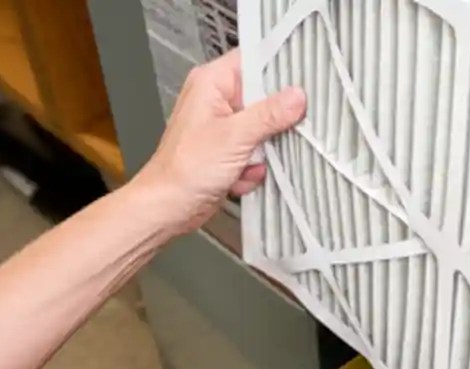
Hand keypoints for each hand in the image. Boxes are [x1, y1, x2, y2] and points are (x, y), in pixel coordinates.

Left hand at [132, 49, 306, 236]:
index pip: (255, 60)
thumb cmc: (184, 170)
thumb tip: (297, 97)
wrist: (169, 207)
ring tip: (244, 163)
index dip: (278, 71)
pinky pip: (257, 151)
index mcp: (212, 83)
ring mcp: (224, 126)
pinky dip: (252, 167)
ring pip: (265, 129)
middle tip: (269, 137)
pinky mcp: (229, 149)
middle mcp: (217, 100)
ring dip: (261, 152)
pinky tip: (237, 175)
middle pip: (265, 98)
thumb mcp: (234, 137)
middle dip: (271, 124)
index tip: (300, 86)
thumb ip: (269, 115)